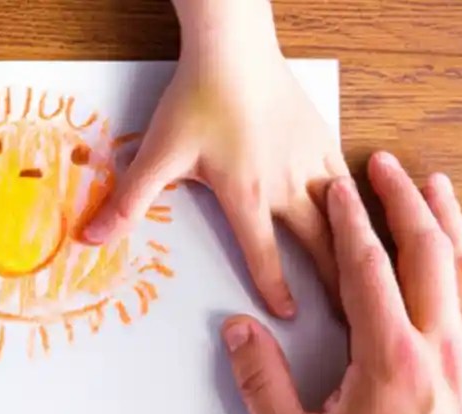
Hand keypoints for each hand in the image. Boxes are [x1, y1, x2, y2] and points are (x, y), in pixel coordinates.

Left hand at [85, 1, 347, 316]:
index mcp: (248, 196)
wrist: (233, 48)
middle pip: (322, 244)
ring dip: (356, 248)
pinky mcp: (324, 137)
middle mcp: (288, 184)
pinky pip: (347, 181)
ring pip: (345, 215)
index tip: (291, 317)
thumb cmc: (198, 99)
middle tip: (351, 314)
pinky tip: (365, 220)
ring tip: (369, 277)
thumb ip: (128, 203)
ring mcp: (312, 160)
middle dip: (337, 282)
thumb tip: (91, 239)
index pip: (266, 255)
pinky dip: (359, 205)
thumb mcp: (156, 155)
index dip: (277, 289)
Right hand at [222, 152, 461, 413]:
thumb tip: (237, 330)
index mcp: (389, 362)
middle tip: (384, 164)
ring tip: (432, 185)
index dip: (351, 221)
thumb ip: (260, 384)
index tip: (337, 188)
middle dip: (404, 200)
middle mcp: (442, 352)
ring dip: (450, 222)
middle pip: (428, 253)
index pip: (369, 269)